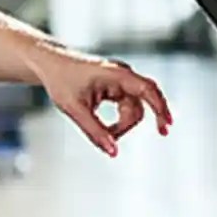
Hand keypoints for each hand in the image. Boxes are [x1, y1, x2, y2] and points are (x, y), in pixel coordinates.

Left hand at [37, 53, 171, 156]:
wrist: (49, 64)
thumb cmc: (60, 81)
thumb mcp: (74, 108)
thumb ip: (93, 130)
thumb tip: (113, 152)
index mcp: (116, 74)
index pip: (148, 90)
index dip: (160, 108)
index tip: (167, 126)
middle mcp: (123, 75)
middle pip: (138, 106)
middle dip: (127, 125)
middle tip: (112, 142)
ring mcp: (120, 81)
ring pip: (131, 109)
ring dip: (119, 124)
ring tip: (98, 133)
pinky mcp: (115, 87)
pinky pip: (124, 107)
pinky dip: (117, 119)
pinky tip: (109, 130)